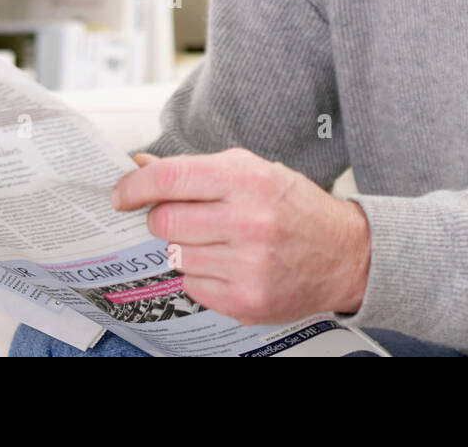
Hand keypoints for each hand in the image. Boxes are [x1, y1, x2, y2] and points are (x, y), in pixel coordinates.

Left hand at [111, 147, 369, 325]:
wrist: (345, 254)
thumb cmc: (294, 207)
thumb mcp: (252, 171)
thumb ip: (196, 170)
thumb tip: (141, 166)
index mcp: (248, 179)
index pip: (170, 178)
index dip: (135, 186)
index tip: (122, 194)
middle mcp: (248, 221)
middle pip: (164, 222)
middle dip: (162, 218)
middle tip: (180, 217)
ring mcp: (247, 265)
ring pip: (176, 256)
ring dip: (186, 248)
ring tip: (217, 241)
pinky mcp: (246, 301)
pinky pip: (193, 286)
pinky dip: (202, 275)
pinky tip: (230, 264)